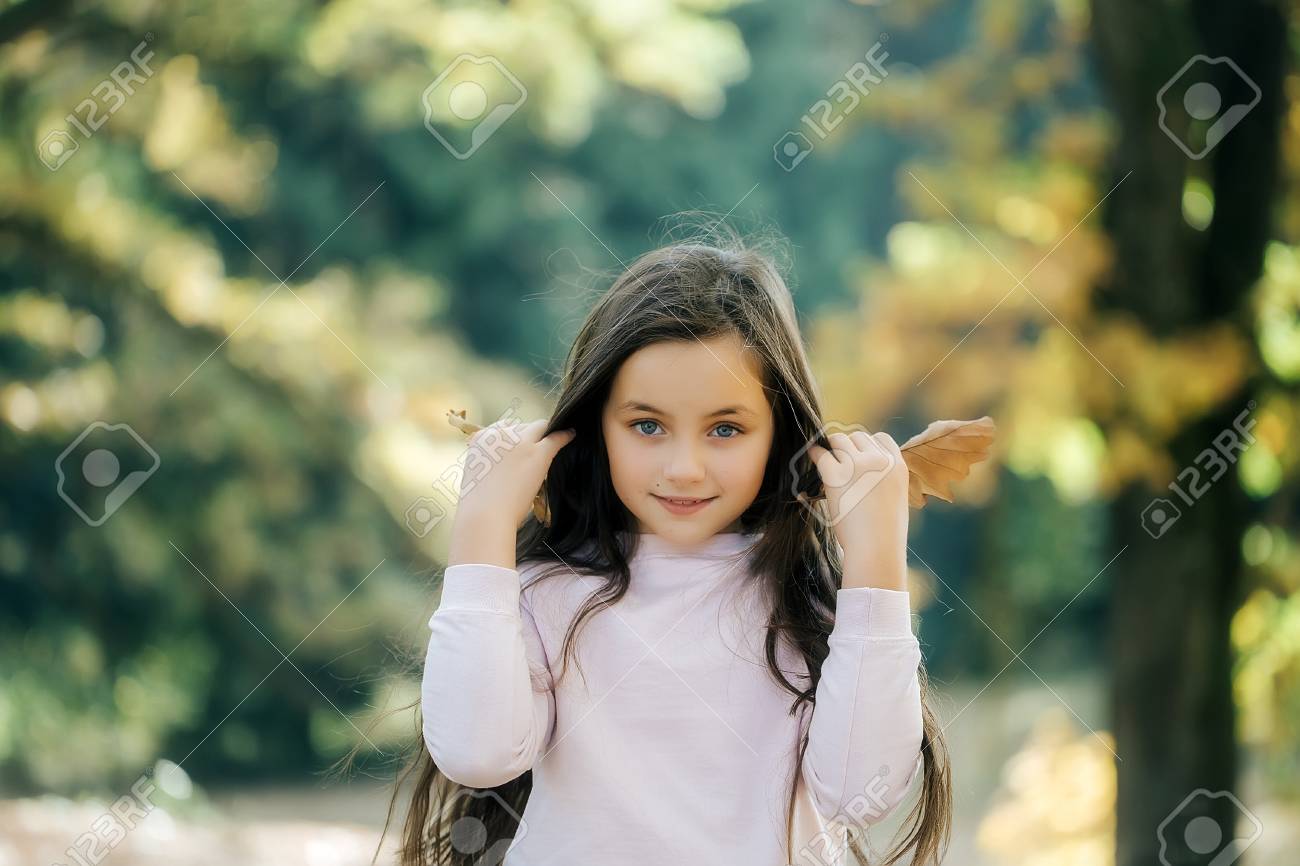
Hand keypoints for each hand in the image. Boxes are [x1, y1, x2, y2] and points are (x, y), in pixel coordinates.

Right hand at [456, 419, 575, 528]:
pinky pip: (556, 438)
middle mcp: (502, 434)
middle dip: (528, 437)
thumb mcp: (477, 472)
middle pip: (522, 426)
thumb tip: (505, 461)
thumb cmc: (480, 503)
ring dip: (543, 437)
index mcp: (482, 438)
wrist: (486, 515)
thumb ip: (490, 460)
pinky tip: (571, 435)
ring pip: (539, 428)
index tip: (519, 446)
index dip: (513, 437)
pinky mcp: (538, 453)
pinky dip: (565, 436)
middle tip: (534, 452)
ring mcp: (521, 442)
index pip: (503, 427)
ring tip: (552, 444)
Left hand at [807, 430, 908, 588]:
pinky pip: (821, 454)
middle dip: (848, 448)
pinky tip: (813, 460)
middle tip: (839, 464)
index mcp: (898, 466)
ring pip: (839, 441)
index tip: (858, 458)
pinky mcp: (837, 474)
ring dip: (832, 450)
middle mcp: (879, 460)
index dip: (866, 446)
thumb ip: (883, 481)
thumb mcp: (894, 500)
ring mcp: (858, 465)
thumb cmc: (884, 535)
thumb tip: (863, 473)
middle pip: (858, 437)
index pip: (880, 439)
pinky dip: (815, 454)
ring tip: (826, 464)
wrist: (876, 549)